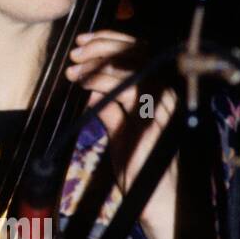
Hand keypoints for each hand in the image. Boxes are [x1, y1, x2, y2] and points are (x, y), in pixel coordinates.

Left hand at [66, 29, 178, 238]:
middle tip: (75, 51)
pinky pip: (125, 88)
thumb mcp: (121, 132)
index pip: (140, 52)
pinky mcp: (153, 116)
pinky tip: (83, 84)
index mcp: (160, 92)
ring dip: (97, 62)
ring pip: (131, 65)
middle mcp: (166, 92)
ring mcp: (162, 103)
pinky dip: (101, 81)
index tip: (84, 42)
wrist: (155, 198)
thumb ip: (111, 110)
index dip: (112, 40)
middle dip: (102, 45)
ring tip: (73, 69)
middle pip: (137, 51)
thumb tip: (93, 93)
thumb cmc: (140, 167)